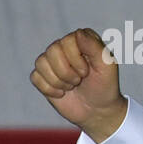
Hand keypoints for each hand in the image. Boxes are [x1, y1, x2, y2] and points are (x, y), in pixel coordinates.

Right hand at [30, 28, 126, 142]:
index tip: (87, 72)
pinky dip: (50, 89)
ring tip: (72, 86)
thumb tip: (78, 32)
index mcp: (82, 40)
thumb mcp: (107, 67)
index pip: (68, 40)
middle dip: (67, 72)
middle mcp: (65, 46)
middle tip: (80, 80)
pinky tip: (62, 93)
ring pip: (41, 63)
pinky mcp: (43, 75)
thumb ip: (95, 47)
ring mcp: (52, 60)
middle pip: (52, 51)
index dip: (76, 59)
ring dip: (59, 81)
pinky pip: (35, 77)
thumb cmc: (105, 86)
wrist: (98, 111)